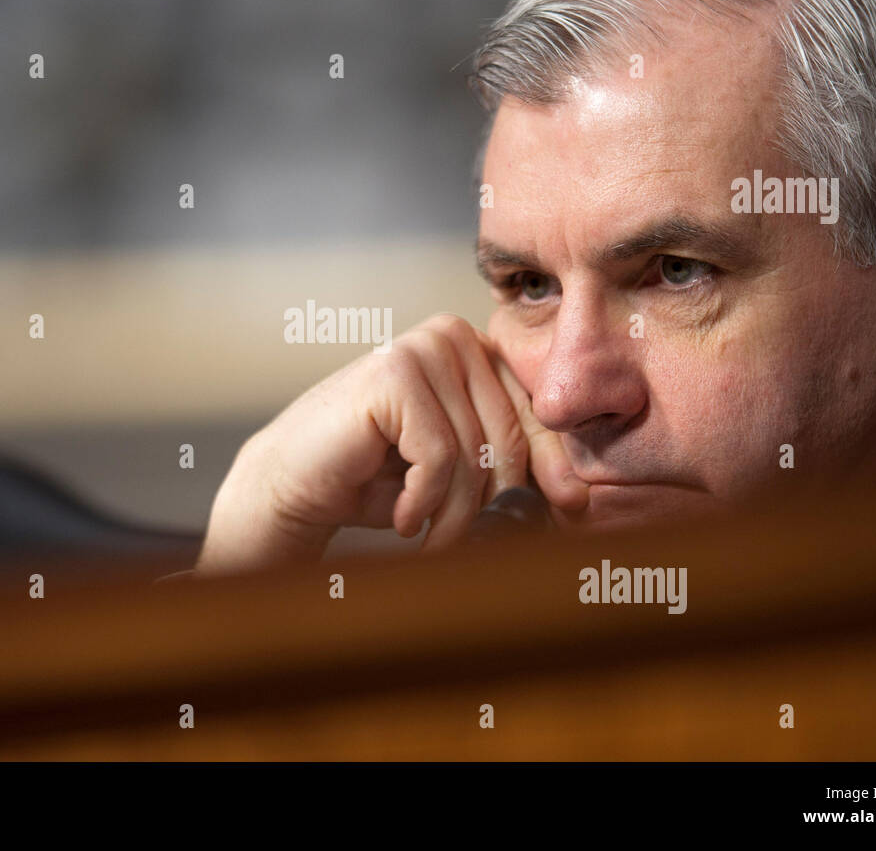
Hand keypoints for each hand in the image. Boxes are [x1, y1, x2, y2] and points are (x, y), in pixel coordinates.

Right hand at [194, 313, 587, 574]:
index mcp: (472, 349)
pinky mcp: (394, 373)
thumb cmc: (373, 480)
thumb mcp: (456, 469)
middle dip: (490, 500)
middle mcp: (450, 336)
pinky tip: (400, 516)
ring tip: (426, 535)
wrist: (291, 486)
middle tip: (460, 539)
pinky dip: (423, 501)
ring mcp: (420, 348)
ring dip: (452, 512)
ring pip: (475, 452)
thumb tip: (583, 498)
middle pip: (507, 435)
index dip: (553, 465)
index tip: (573, 509)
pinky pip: (440, 456)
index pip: (534, 411)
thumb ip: (509, 464)